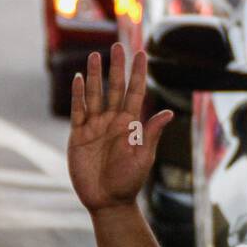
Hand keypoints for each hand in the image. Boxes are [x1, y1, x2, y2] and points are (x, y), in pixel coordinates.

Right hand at [67, 43, 173, 213]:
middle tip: (118, 45)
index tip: (142, 53)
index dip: (138, 73)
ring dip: (95, 75)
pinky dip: (78, 95)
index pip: (135, 93)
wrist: (107, 201)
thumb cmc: (129, 182)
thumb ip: (152, 134)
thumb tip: (168, 113)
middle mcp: (113, 121)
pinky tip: (78, 79)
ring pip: (95, 95)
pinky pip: (78, 111)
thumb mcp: (143, 158)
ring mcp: (95, 127)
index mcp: (131, 125)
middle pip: (115, 88)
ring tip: (95, 55)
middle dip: (117, 67)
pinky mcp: (79, 135)